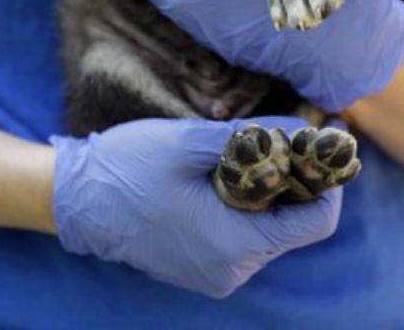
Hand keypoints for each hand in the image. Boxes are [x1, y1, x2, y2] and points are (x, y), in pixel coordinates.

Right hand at [50, 117, 340, 297]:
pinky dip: (249, 210)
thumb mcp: (189, 141)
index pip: (315, 224)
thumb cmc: (128, 167)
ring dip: (272, 196)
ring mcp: (218, 275)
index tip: (323, 147)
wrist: (75, 201)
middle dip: (298, 183)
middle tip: (293, 139)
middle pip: (295, 227)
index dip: (328, 184)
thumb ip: (250, 137)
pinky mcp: (205, 271)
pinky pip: (246, 240)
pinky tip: (230, 179)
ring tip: (253, 156)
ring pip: (272, 233)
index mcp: (233, 244)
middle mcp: (232, 270)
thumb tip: (299, 129)